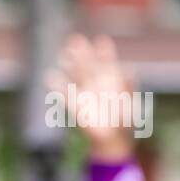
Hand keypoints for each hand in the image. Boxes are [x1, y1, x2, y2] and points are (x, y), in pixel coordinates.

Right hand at [47, 34, 135, 161]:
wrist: (113, 140)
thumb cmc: (124, 122)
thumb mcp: (129, 105)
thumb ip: (127, 88)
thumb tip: (129, 69)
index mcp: (112, 81)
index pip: (107, 62)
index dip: (104, 52)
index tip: (102, 40)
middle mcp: (96, 84)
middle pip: (88, 65)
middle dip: (82, 53)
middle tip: (76, 39)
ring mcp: (85, 93)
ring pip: (76, 75)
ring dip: (71, 65)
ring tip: (65, 54)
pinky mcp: (76, 105)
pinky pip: (65, 94)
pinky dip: (57, 86)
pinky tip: (50, 77)